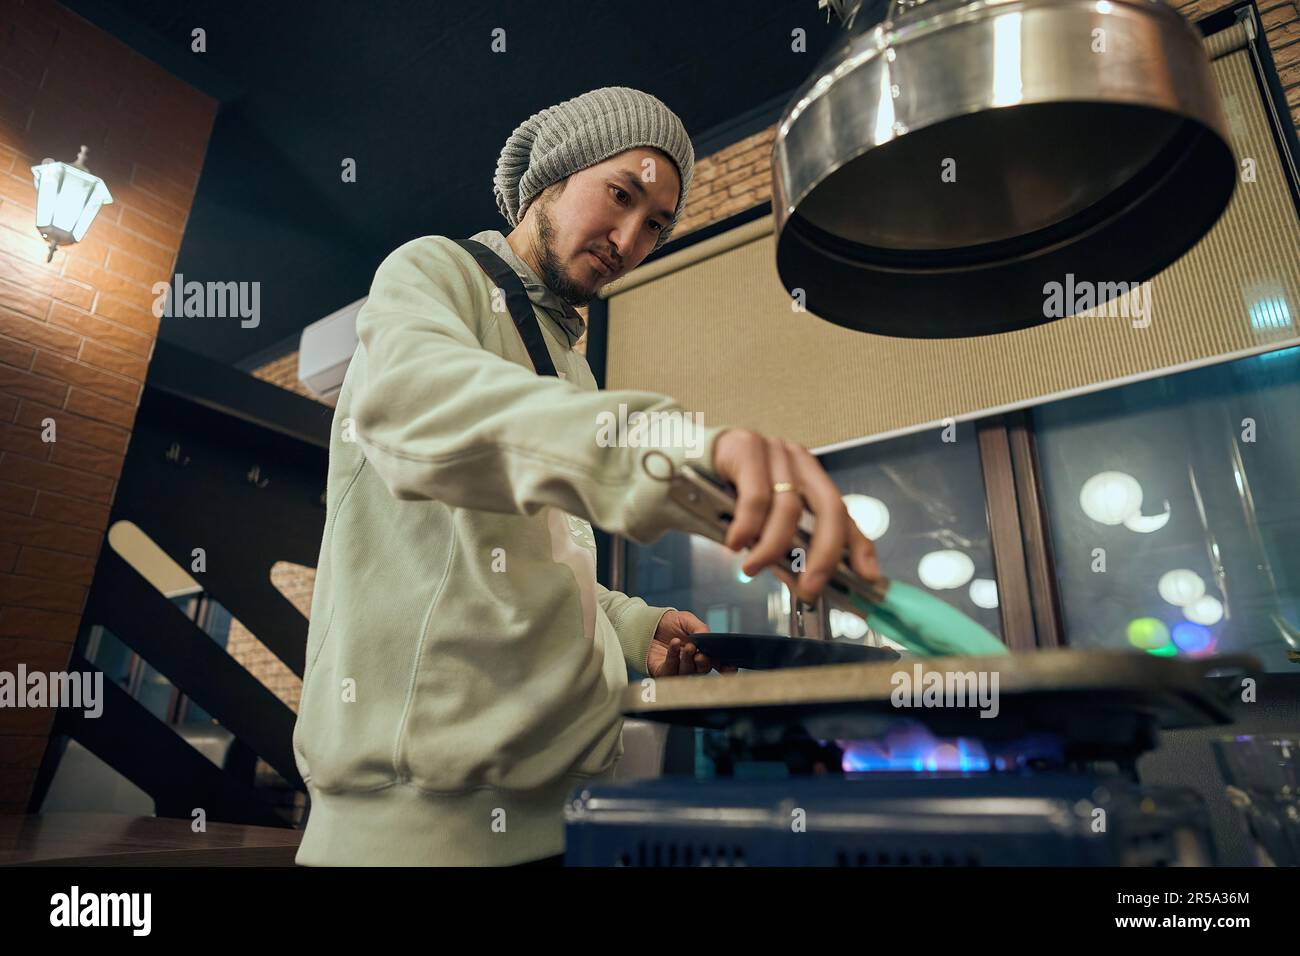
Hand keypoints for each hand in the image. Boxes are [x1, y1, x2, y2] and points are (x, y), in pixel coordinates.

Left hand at [646, 609, 737, 676]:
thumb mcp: (687, 620)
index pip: (718, 664)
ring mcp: (677, 670)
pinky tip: (674, 644)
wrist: (647, 623)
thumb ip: (700, 628)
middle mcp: (691, 664)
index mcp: (702, 652)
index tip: (730, 667)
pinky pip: (670, 671)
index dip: (726, 668)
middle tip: (700, 655)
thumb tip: (706, 637)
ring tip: (686, 647)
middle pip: (703, 670)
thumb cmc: (669, 623)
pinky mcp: (662, 672)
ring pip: (687, 673)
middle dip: (703, 663)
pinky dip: (673, 658)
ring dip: (688, 661)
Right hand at [710, 429, 880, 603]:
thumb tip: (803, 581)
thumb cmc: (720, 496)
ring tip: (751, 568)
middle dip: (824, 554)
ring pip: (789, 507)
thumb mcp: (759, 525)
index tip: (868, 577)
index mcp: (809, 478)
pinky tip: (735, 543)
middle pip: (829, 507)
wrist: (677, 463)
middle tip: (809, 587)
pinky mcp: (746, 446)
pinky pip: (755, 497)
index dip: (859, 546)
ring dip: (770, 547)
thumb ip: (783, 548)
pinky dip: (747, 528)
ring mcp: (774, 450)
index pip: (844, 513)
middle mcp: (798, 460)